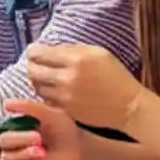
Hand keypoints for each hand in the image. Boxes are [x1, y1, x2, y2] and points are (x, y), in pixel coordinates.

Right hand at [0, 99, 82, 159]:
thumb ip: (29, 107)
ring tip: (46, 158)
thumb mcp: (50, 114)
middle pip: (5, 155)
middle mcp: (14, 152)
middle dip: (23, 152)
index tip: (38, 136)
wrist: (82, 151)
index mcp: (15, 136)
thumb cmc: (64, 131)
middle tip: (42, 150)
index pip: (4, 139)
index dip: (18, 138)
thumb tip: (5, 103)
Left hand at [27, 43, 142, 128]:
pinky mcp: (64, 110)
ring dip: (38, 80)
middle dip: (32, 65)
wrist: (128, 105)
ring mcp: (64, 97)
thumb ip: (71, 49)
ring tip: (46, 76)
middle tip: (36, 63)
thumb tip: (47, 49)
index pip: (38, 54)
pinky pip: (45, 99)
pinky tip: (55, 89)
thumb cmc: (114, 75)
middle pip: (32, 70)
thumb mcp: (97, 52)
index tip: (34, 51)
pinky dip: (46, 93)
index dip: (33, 51)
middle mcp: (66, 78)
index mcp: (75, 59)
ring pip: (36, 86)